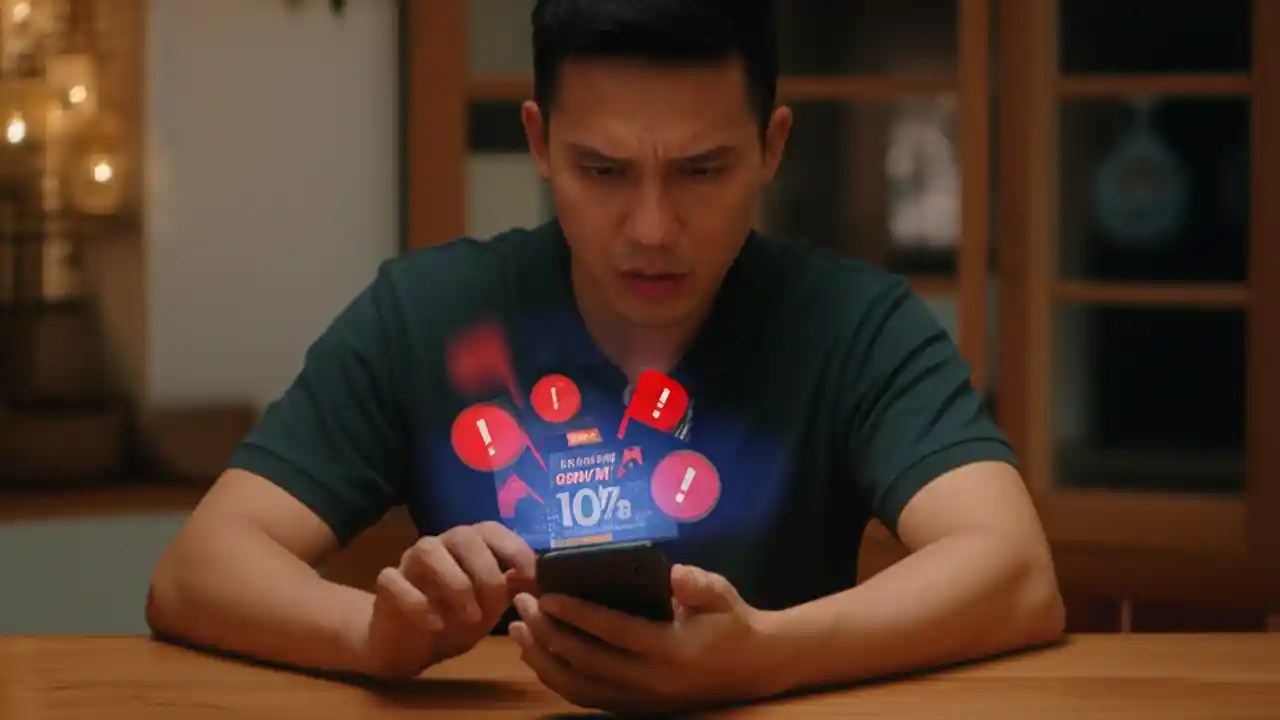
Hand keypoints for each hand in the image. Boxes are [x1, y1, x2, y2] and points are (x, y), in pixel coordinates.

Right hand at [362, 521, 536, 676]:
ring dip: (455, 584)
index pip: (491, 529)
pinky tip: (437, 625)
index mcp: (469, 545)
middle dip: (485, 572)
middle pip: (463, 537)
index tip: (529, 578)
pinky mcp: (387, 584)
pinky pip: (395, 581)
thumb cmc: (455, 619)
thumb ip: (510, 589)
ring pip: (428, 550)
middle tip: (493, 607)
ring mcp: (410, 561)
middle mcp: (440, 545)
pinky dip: (418, 604)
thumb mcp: (490, 608)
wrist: (410, 645)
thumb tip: (534, 579)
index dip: (513, 549)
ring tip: (470, 618)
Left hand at [509, 564, 781, 713]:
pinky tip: (537, 655)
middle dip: (547, 631)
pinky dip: (555, 678)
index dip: (577, 614)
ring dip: (542, 658)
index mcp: (671, 649)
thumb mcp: (722, 594)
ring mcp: (639, 699)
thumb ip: (699, 585)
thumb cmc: (730, 622)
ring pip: (578, 685)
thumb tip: (673, 574)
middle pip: (585, 659)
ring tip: (517, 629)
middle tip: (522, 603)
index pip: (614, 632)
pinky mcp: (633, 707)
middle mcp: (650, 680)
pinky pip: (586, 697)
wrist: (751, 668)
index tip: (547, 595)